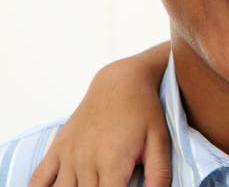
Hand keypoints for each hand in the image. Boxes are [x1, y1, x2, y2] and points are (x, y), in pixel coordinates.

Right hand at [28, 51, 171, 186]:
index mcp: (113, 162)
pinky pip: (38, 179)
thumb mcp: (160, 140)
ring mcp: (68, 155)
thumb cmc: (143, 111)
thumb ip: (159, 173)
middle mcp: (86, 161)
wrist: (120, 82)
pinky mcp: (58, 149)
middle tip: (108, 185)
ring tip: (88, 186)